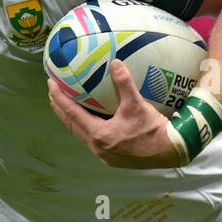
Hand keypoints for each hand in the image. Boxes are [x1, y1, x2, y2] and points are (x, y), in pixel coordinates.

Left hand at [47, 60, 182, 168]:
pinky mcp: (113, 157)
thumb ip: (124, 83)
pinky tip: (92, 119)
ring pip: (81, 133)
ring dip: (73, 119)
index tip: (51, 84)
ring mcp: (105, 154)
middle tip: (53, 92)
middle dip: (60, 108)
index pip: (72, 113)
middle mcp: (97, 147)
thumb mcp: (137, 104)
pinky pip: (93, 139)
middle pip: (72, 125)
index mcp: (99, 134)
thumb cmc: (152, 130)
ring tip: (68, 105)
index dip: (59, 98)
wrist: (170, 151)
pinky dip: (87, 126)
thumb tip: (115, 63)